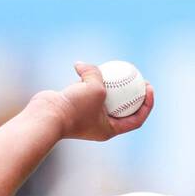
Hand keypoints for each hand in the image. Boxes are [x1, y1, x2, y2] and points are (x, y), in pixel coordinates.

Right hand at [32, 61, 154, 141]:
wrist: (46, 117)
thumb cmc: (73, 108)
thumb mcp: (95, 88)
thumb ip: (96, 74)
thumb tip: (83, 65)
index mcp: (110, 130)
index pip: (136, 119)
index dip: (147, 104)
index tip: (148, 87)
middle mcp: (100, 125)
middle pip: (123, 109)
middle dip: (132, 93)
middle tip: (137, 77)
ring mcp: (87, 116)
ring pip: (103, 98)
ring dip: (107, 83)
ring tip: (113, 68)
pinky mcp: (75, 106)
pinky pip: (86, 91)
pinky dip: (87, 81)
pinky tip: (85, 68)